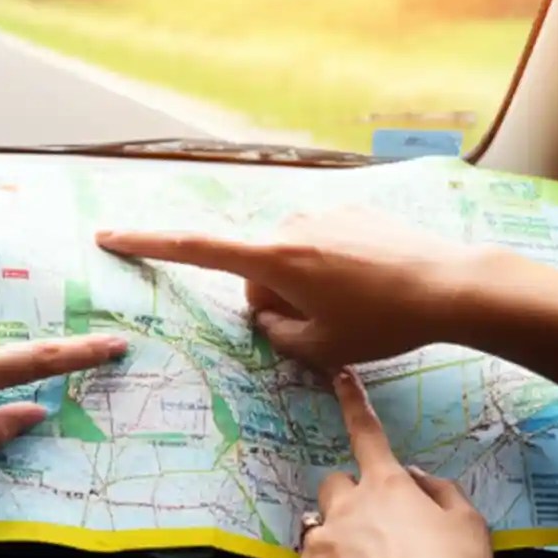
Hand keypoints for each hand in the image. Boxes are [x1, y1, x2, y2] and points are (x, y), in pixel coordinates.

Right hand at [96, 207, 483, 368]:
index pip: (195, 250)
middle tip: (322, 325)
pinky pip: (321, 244)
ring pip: (289, 257)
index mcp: (273, 258)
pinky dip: (332, 267)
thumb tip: (265, 311)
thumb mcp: (319, 347)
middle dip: (274, 298)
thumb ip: (275, 331)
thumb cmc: (382, 322)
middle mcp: (290, 225)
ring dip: (304, 283)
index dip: (147, 245)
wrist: (449, 285)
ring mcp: (322, 214)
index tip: (108, 235)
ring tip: (355, 305)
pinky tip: (370, 284)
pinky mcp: (351, 210)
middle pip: (255, 269)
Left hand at [299, 368, 492, 557]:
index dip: (354, 403)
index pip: (367, 434)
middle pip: (334, 486)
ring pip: (319, 530)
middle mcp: (348, 506)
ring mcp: (322, 542)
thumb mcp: (469, 527)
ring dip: (339, 544)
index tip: (339, 375)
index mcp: (388, 487)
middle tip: (374, 531)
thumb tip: (421, 478)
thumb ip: (442, 493)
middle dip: (348, 500)